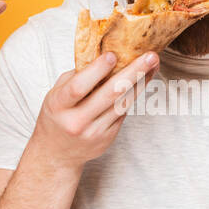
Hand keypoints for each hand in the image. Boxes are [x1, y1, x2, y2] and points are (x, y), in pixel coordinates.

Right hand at [32, 51, 159, 171]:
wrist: (56, 154)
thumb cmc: (57, 116)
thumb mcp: (56, 94)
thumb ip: (76, 76)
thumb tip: (104, 54)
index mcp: (58, 106)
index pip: (78, 87)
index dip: (96, 70)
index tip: (113, 54)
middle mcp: (77, 121)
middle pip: (109, 94)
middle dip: (133, 72)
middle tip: (150, 56)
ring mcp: (94, 132)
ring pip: (123, 103)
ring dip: (141, 82)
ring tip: (153, 64)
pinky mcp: (108, 137)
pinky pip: (124, 111)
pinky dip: (134, 94)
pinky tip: (144, 79)